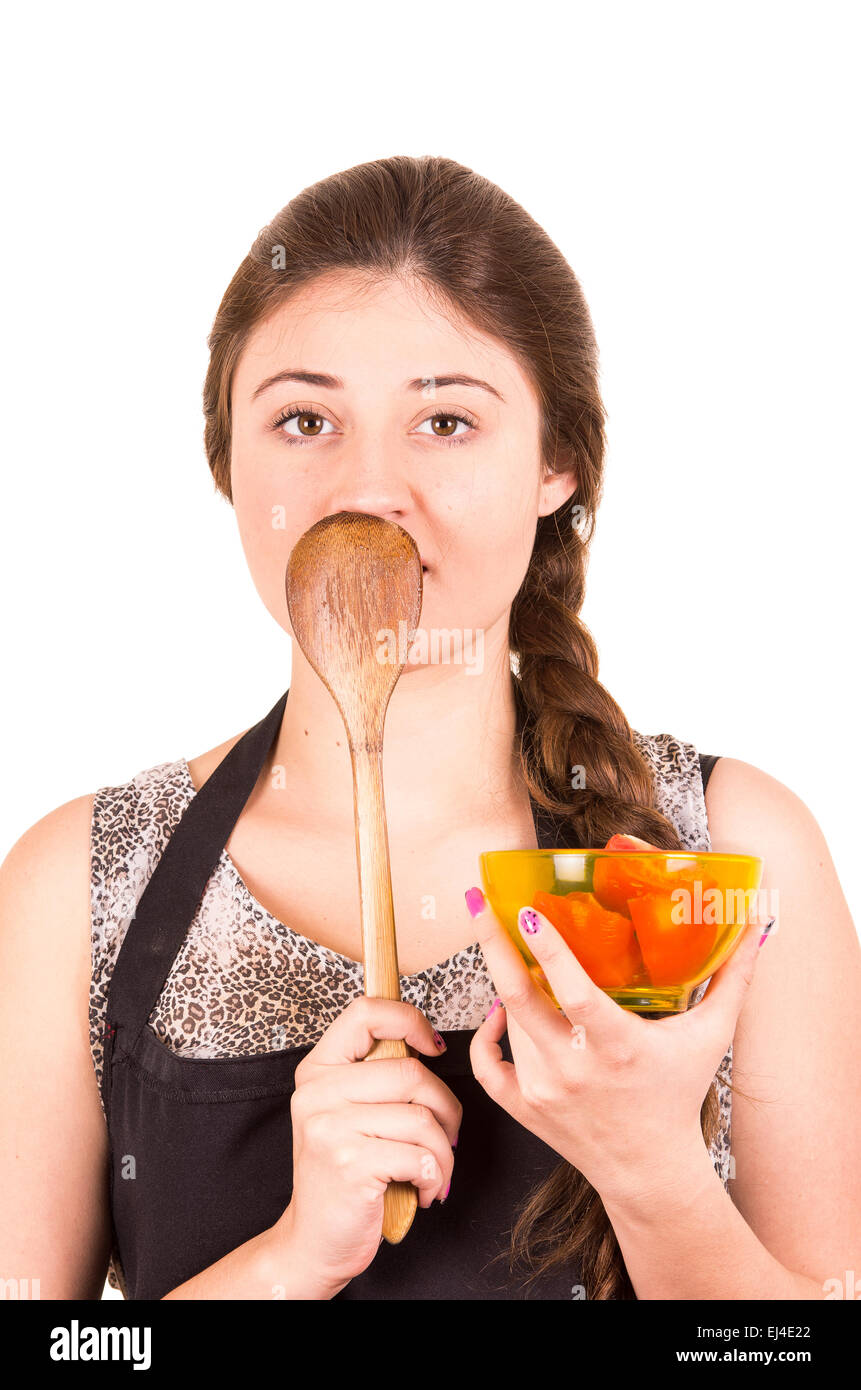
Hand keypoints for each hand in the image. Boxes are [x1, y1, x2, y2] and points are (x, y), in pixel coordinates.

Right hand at [265, 997, 461, 1296]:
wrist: (314, 1241)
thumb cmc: (345, 1173)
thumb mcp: (347, 1113)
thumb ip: (375, 1076)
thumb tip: (430, 1044)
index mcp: (318, 1069)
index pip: (366, 1012)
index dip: (409, 1020)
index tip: (433, 1047)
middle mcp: (317, 1092)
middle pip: (411, 1072)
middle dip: (447, 1108)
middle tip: (448, 1135)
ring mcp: (330, 1128)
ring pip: (423, 1120)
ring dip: (445, 1153)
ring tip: (436, 1170)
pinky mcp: (350, 1165)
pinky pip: (420, 1157)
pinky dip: (436, 1177)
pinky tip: (425, 1191)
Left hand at [467, 834, 772, 1208]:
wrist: (650, 1172)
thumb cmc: (678, 1095)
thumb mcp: (711, 1037)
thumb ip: (732, 980)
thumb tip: (756, 925)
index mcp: (619, 1047)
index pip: (574, 992)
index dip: (547, 949)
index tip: (525, 909)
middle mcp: (574, 1070)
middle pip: (521, 999)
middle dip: (494, 945)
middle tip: (480, 901)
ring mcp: (544, 1091)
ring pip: (511, 1022)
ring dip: (507, 982)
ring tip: (506, 944)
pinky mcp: (524, 1109)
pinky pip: (487, 1066)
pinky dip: (486, 1035)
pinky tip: (498, 1011)